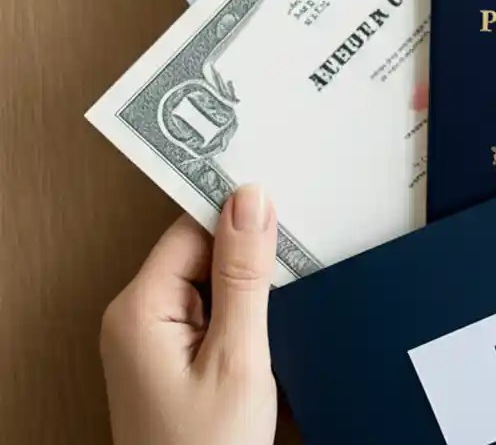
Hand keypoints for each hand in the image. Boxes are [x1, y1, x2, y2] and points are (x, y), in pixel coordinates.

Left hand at [100, 185, 277, 444]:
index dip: (240, 218)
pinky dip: (243, 316)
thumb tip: (251, 201)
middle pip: (200, 252)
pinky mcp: (169, 358)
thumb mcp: (238, 356)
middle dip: (249, 258)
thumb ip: (244, 275)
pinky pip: (209, 312)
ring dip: (248, 290)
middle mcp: (135, 317)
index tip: (285, 207)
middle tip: (294, 270)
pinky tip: (265, 335)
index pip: (192, 229)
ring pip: (209, 282)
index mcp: (139, 308)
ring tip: (277, 315)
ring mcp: (150, 340)